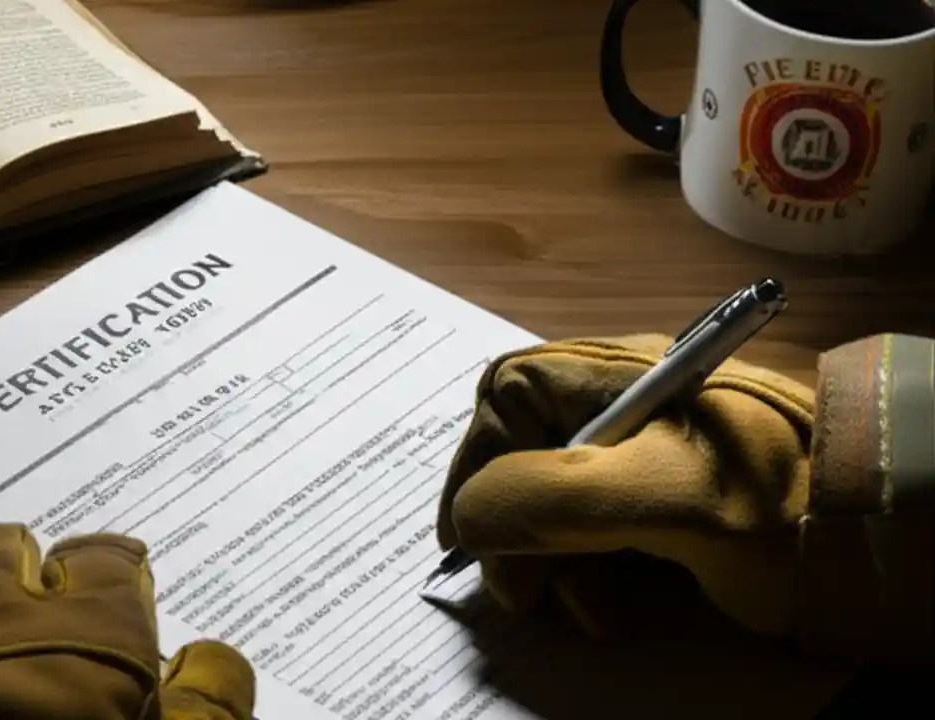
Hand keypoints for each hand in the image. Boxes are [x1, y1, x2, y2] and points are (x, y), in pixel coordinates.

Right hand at [436, 334, 814, 636]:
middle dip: (518, 529)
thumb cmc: (781, 507)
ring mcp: (651, 444)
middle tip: (523, 597)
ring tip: (587, 612)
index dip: (473, 465)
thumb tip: (467, 519)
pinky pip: (603, 522)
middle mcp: (626, 400)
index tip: (460, 538)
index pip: (507, 398)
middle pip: (530, 453)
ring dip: (557, 560)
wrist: (893, 531)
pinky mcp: (672, 488)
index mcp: (618, 375)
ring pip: (563, 496)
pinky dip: (594, 566)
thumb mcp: (662, 501)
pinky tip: (614, 604)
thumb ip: (549, 500)